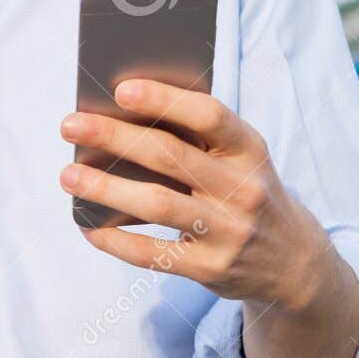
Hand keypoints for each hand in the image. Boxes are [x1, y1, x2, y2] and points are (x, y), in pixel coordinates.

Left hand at [59, 79, 339, 306]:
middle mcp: (242, 189)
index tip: (120, 89)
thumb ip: (199, 142)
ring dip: (104, 188)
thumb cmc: (247, 196)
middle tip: (70, 125)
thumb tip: (123, 119)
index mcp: (250, 151)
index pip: (209, 115)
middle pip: (169, 156)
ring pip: (156, 204)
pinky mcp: (209, 268)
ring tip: (68, 175)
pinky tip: (88, 225)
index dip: (164, 100)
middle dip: (114, 137)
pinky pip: (151, 252)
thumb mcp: (242, 163)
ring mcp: (227, 231)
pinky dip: (114, 239)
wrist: (291, 262)